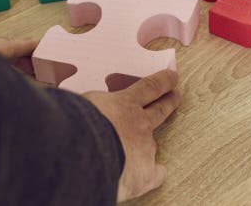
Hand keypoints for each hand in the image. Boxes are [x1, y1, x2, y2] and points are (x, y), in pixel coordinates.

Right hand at [84, 70, 180, 201]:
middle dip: (170, 101)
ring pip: (154, 143)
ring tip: (146, 146)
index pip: (149, 87)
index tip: (173, 76)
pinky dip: (155, 173)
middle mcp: (139, 123)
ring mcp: (145, 148)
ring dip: (150, 142)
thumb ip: (89, 106)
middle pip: (160, 109)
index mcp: (123, 104)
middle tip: (176, 95)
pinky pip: (156, 173)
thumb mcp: (81, 105)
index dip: (163, 81)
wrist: (80, 155)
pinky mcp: (144, 173)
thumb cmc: (74, 126)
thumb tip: (81, 109)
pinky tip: (154, 174)